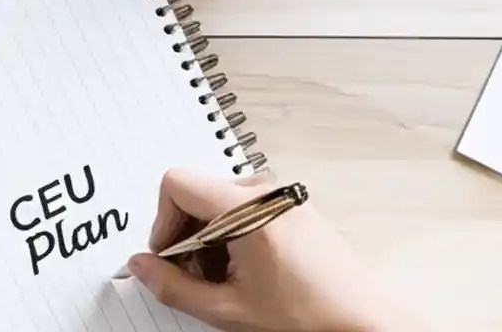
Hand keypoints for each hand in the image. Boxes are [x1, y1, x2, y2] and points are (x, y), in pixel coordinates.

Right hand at [127, 170, 422, 331]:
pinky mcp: (293, 203)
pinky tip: (246, 270)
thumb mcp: (227, 309)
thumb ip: (173, 286)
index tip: (168, 256)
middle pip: (197, 193)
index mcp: (247, 208)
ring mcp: (282, 194)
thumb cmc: (306, 317)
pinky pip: (246, 205)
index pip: (177, 183)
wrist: (360, 322)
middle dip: (187, 236)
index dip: (162, 222)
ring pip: (220, 201)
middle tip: (196, 278)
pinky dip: (233, 234)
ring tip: (226, 280)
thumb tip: (141, 266)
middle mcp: (266, 190)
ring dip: (210, 239)